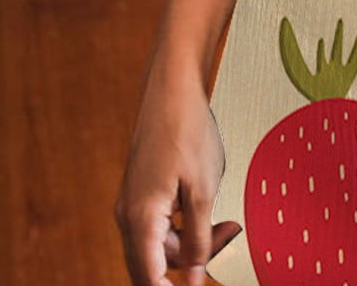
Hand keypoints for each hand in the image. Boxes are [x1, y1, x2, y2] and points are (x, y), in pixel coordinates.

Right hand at [115, 70, 241, 285]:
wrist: (171, 89)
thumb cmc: (186, 131)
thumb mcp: (203, 189)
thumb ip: (198, 239)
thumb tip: (193, 278)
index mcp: (140, 220)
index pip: (149, 279)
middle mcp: (128, 216)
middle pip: (154, 265)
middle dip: (190, 263)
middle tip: (228, 236)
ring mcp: (132, 203)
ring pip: (159, 244)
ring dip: (190, 242)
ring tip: (226, 222)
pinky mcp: (141, 191)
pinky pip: (158, 224)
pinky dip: (183, 224)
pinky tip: (207, 210)